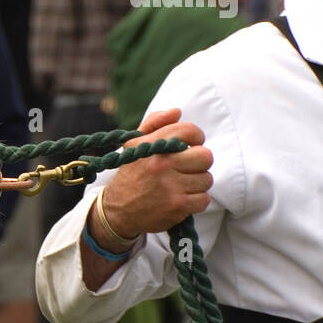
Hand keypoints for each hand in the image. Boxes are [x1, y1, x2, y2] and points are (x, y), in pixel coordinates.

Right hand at [98, 108, 212, 238]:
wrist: (116, 211)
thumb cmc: (131, 174)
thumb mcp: (134, 144)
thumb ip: (154, 123)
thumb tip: (176, 111)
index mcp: (151, 145)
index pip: (189, 130)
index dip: (196, 137)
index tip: (190, 146)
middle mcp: (160, 164)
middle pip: (205, 156)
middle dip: (199, 163)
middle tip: (187, 168)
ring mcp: (170, 186)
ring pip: (206, 179)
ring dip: (197, 183)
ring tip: (181, 185)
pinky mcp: (177, 206)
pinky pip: (204, 199)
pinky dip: (195, 201)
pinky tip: (181, 199)